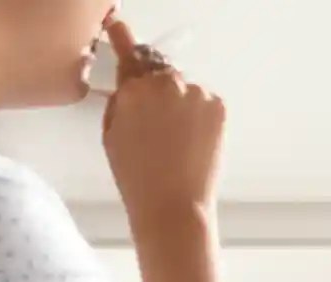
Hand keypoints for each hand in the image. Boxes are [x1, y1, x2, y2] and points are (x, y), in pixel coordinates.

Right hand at [102, 21, 224, 227]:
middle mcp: (165, 83)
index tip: (121, 26)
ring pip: (186, 91)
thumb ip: (120, 102)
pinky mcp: (218, 105)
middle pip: (161, 75)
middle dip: (159, 92)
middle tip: (159, 128)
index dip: (124, 38)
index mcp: (133, 89)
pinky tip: (193, 143)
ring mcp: (195, 92)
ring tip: (178, 144)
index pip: (129, 52)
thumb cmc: (137, 178)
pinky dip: (202, 117)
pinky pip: (206, 103)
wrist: (172, 205)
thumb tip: (129, 88)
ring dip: (182, 106)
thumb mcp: (112, 135)